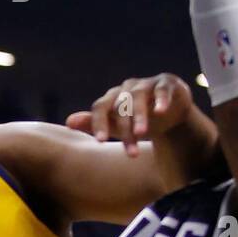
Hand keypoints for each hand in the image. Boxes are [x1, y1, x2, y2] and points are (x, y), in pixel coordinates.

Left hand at [66, 73, 196, 157]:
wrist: (170, 112)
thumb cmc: (137, 119)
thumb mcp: (116, 124)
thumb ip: (93, 123)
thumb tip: (67, 123)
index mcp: (112, 98)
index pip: (100, 107)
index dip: (98, 123)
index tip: (101, 142)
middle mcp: (127, 88)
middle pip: (121, 107)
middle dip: (125, 130)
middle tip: (130, 153)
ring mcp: (146, 84)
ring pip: (138, 97)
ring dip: (139, 115)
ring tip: (141, 133)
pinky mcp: (166, 83)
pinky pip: (162, 90)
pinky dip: (161, 99)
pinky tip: (160, 111)